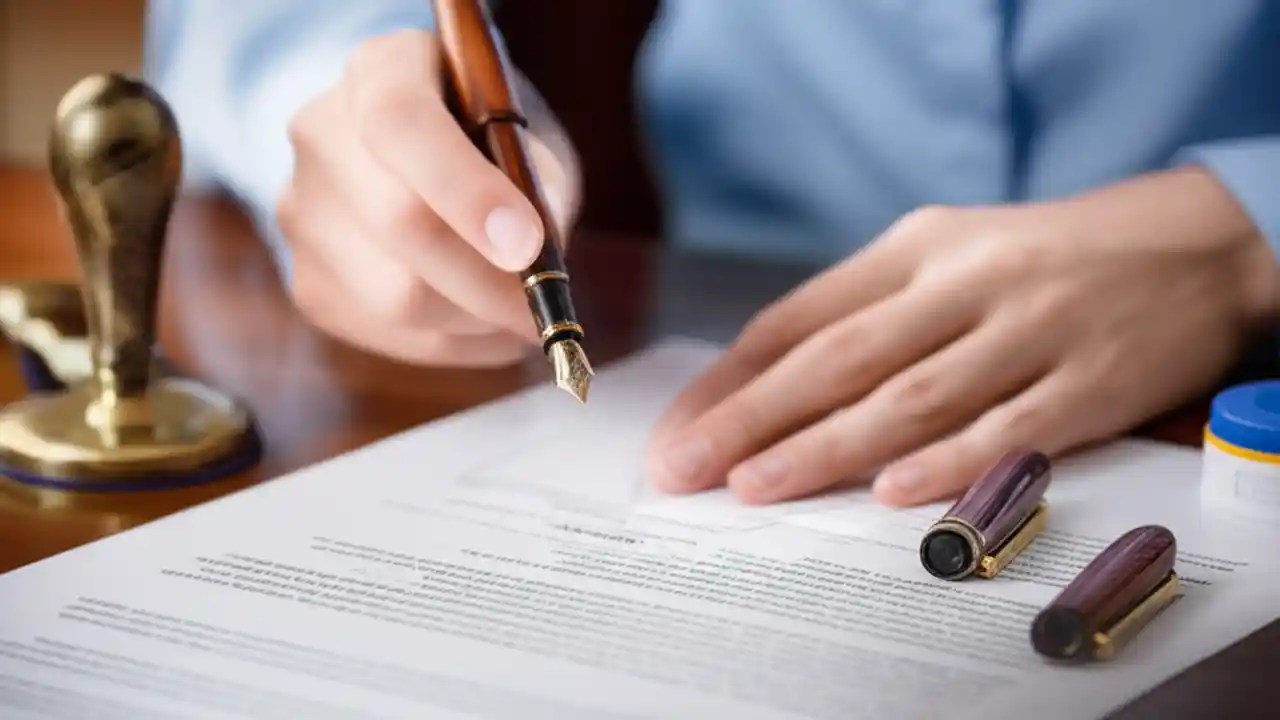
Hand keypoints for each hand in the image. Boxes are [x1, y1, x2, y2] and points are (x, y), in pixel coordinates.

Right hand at [278, 30, 578, 366]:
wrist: (419, 163)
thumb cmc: (487, 146)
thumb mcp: (523, 138)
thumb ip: (534, 185)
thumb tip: (532, 263)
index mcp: (382, 69)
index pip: (399, 123)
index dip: (465, 191)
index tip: (528, 246)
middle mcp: (321, 133)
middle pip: (397, 222)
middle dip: (488, 282)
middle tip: (545, 310)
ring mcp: (301, 211)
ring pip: (394, 298)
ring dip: (477, 320)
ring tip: (516, 311)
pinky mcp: (307, 282)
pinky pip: (390, 335)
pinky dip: (455, 342)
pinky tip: (481, 322)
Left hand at [646, 168, 1279, 505]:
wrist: (1192, 243)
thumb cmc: (1042, 260)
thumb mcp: (948, 254)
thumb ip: (869, 311)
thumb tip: (770, 387)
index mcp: (916, 247)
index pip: (800, 318)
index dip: (731, 378)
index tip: (679, 429)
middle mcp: (964, 281)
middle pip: (839, 358)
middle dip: (751, 418)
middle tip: (685, 467)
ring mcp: (1030, 330)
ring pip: (910, 396)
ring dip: (825, 445)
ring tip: (753, 486)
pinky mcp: (1090, 381)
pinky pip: (1009, 426)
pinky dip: (948, 461)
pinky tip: (889, 490)